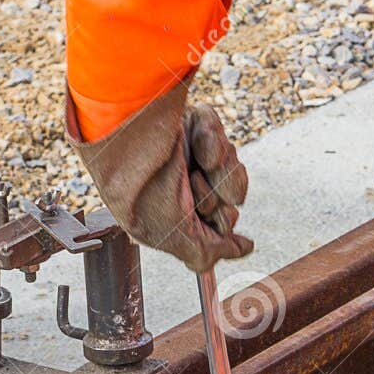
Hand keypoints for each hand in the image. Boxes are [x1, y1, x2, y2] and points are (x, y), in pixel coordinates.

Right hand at [68, 81, 253, 272]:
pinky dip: (212, 141)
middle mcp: (181, 184)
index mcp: (174, 213)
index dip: (223, 220)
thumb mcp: (178, 237)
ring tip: (191, 171)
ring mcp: (186, 152)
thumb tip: (244, 249)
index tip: (208, 216)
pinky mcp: (189, 123)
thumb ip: (212, 250)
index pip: (221, 220)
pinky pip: (218, 132)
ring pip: (230, 163)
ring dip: (218, 172)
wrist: (128, 148)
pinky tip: (198, 149)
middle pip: (231, 194)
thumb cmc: (143, 196)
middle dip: (218, 197)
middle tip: (194, 194)